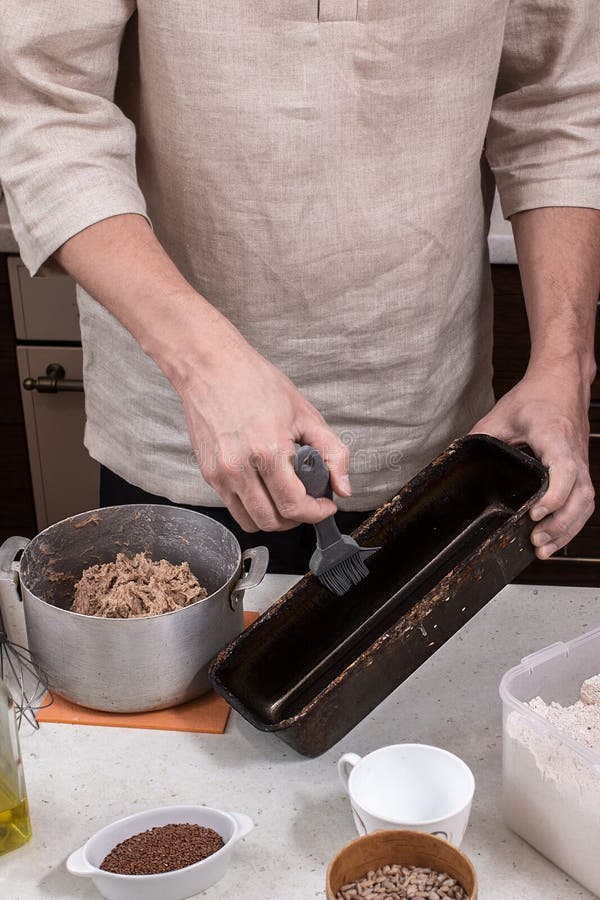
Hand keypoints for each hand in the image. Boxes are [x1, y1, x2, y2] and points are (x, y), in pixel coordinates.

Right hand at [176, 324, 350, 532]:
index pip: (294, 505)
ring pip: (250, 521)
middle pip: (272, 521)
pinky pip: (233, 507)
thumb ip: (332, 452)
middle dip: (296, 519)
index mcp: (268, 450)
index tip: (325, 507)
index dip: (316, 513)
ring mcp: (220, 473)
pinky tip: (264, 488)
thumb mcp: (304, 412)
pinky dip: (252, 508)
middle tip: (307, 505)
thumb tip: (344, 487)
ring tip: (285, 500)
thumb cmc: (255, 382)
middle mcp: (240, 467)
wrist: (210, 366)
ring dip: (274, 519)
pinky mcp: (208, 474)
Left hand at [470, 364, 594, 558]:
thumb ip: (480, 439)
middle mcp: (573, 452)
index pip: (564, 470)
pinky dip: (572, 523)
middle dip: (560, 524)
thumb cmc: (535, 397)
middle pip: (580, 495)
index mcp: (553, 436)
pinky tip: (555, 538)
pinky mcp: (582, 470)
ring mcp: (582, 462)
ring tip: (543, 548)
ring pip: (586, 503)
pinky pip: (584, 501)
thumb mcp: (500, 415)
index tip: (536, 513)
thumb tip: (455, 459)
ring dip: (568, 529)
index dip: (554, 495)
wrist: (562, 382)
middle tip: (535, 541)